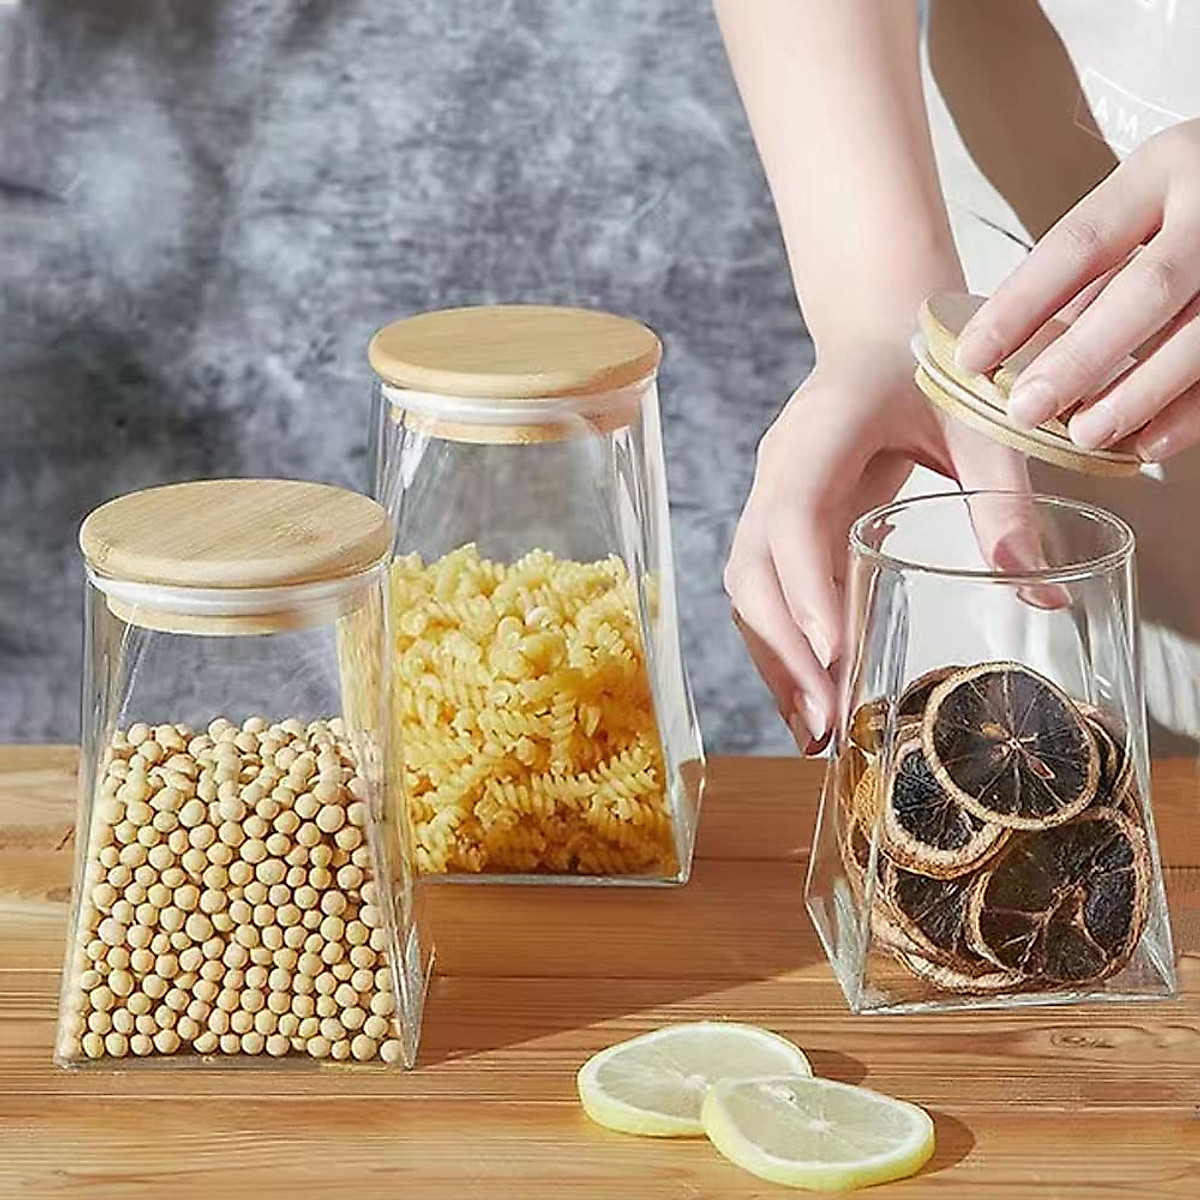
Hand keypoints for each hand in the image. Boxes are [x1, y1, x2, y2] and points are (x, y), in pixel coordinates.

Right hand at [724, 344, 1031, 752]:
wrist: (880, 333)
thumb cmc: (930, 369)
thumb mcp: (979, 424)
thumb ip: (1006, 502)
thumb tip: (1039, 595)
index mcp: (821, 430)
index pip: (791, 513)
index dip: (803, 584)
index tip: (831, 650)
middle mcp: (777, 468)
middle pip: (752, 568)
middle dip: (784, 647)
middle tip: (827, 717)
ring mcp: (768, 497)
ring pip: (748, 589)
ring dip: (774, 659)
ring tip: (815, 728)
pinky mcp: (778, 524)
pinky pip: (764, 592)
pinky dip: (781, 646)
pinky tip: (810, 695)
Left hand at [956, 118, 1199, 461]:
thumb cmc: (1192, 205)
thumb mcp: (1140, 210)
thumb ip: (1086, 277)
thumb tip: (1009, 352)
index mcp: (1160, 172)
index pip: (1077, 244)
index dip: (1020, 306)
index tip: (972, 357)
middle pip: (1144, 290)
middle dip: (1078, 359)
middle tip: (1026, 409)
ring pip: (1198, 335)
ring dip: (1137, 394)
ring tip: (1084, 434)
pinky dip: (1188, 413)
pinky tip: (1147, 442)